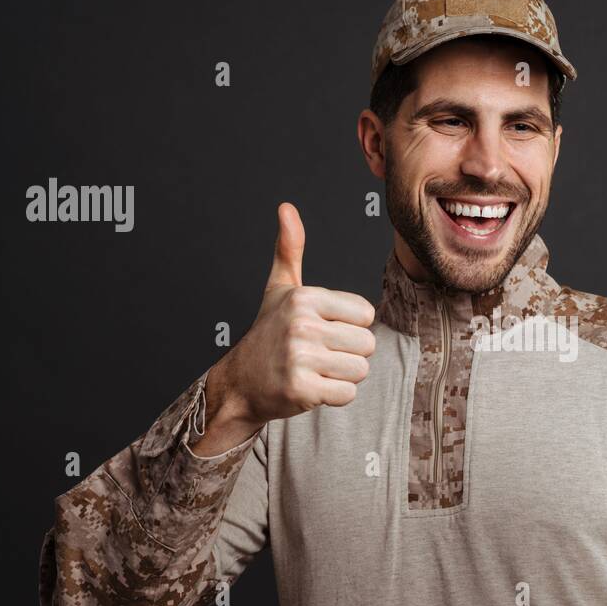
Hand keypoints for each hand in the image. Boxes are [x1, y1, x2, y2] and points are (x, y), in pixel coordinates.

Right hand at [213, 202, 376, 426]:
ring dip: (343, 376)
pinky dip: (334, 397)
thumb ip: (289, 250)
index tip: (323, 331)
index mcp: (305, 297)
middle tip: (319, 356)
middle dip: (349, 354)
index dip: (350, 327)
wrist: (239, 383)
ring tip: (316, 371)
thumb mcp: (279, 289)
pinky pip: (347, 394)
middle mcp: (302, 325)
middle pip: (367, 344)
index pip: (366, 314)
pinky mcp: (301, 389)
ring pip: (360, 370)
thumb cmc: (267, 335)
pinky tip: (312, 388)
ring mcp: (300, 358)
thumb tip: (286, 208)